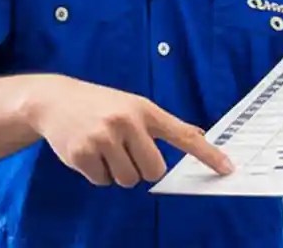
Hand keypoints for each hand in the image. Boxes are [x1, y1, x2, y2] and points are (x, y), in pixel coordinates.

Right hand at [25, 75, 234, 187]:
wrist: (54, 100)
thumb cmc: (100, 105)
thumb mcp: (132, 106)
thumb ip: (162, 124)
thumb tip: (198, 135)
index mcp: (144, 110)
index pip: (182, 135)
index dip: (207, 154)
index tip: (228, 168)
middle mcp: (126, 121)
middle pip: (153, 171)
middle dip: (140, 168)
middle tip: (124, 150)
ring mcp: (103, 137)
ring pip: (127, 180)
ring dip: (117, 172)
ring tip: (103, 149)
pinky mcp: (82, 154)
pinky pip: (103, 182)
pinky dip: (97, 174)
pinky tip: (88, 152)